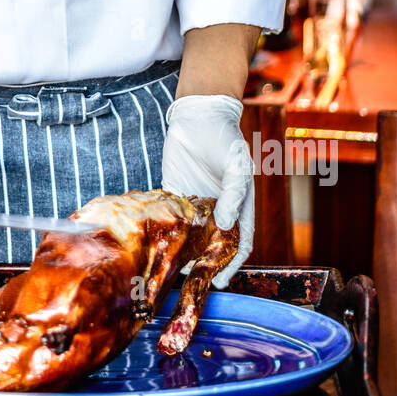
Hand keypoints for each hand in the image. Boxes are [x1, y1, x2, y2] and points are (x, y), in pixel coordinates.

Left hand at [161, 94, 252, 286]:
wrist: (198, 115)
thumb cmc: (224, 138)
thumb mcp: (236, 165)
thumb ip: (233, 194)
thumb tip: (224, 225)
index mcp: (239, 205)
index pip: (240, 242)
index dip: (232, 263)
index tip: (221, 280)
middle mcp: (218, 208)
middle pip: (213, 244)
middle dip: (205, 264)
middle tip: (191, 280)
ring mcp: (196, 202)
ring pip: (191, 235)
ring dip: (184, 252)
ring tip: (172, 269)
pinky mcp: (174, 192)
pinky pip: (171, 218)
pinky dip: (166, 231)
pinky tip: (156, 245)